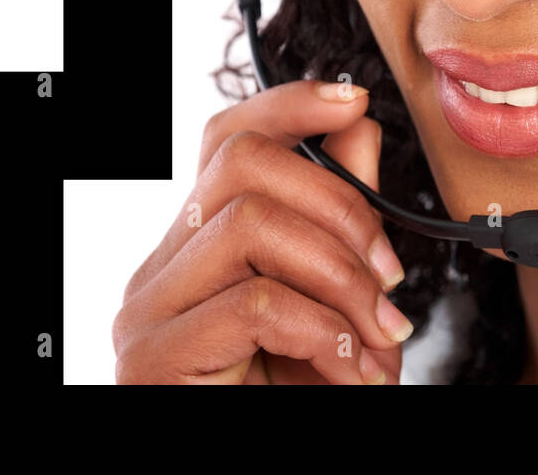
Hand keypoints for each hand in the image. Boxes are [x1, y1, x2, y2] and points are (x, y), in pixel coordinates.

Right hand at [112, 79, 410, 382]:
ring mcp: (149, 311)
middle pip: (241, 162)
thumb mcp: (343, 300)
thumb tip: (358, 123)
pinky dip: (322, 330)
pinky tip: (345, 367)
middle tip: (388, 276)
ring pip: (251, 221)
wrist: (278, 473)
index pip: (227, 139)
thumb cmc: (303, 401)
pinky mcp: (153, 357)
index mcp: (203, 246)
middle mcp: (163, 268)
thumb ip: (344, 214)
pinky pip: (253, 301)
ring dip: (341, 276)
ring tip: (376, 337)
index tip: (354, 99)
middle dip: (341, 205)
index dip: (289, 104)